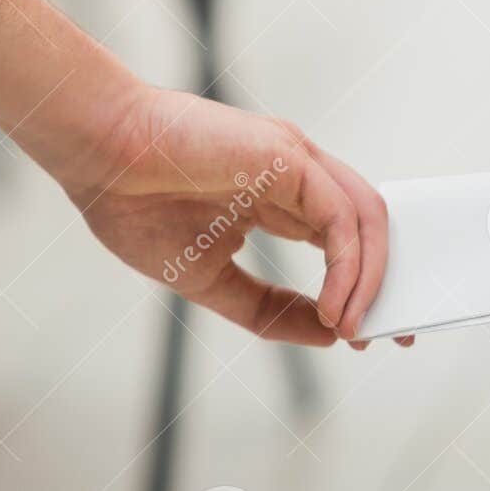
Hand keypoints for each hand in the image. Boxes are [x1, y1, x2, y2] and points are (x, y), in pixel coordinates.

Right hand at [61, 86, 394, 345]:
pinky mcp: (289, 157)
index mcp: (276, 194)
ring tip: (355, 329)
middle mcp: (296, 174)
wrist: (98, 156)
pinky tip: (334, 306)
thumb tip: (324, 335)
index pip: (342, 239)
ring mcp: (295, 161)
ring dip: (372, 279)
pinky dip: (348, 265)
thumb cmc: (134, 205)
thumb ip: (266, 308)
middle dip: (387, 283)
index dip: (361, 285)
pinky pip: (341, 215)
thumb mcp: (210, 277)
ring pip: (367, 217)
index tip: (364, 334)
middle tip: (392, 334)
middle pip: (369, 226)